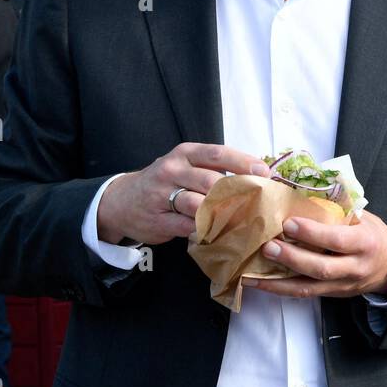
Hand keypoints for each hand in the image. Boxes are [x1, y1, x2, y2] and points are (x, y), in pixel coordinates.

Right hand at [97, 143, 270, 245]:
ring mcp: (162, 196)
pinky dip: (207, 231)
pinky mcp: (158, 220)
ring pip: (199, 205)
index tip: (264, 173)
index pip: (217, 154)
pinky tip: (221, 233)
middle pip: (211, 181)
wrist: (121, 201)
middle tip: (259, 203)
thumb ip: (214, 169)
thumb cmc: (166, 181)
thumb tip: (257, 177)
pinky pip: (188, 226)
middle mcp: (172, 170)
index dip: (243, 162)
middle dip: (237, 194)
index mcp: (185, 154)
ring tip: (244, 221)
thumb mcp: (186, 166)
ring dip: (224, 215)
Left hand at [245, 210, 386, 299]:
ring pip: (308, 288)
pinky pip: (303, 294)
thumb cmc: (371, 234)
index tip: (289, 223)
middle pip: (321, 268)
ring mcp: (341, 285)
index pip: (336, 240)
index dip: (312, 233)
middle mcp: (354, 267)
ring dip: (278, 281)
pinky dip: (279, 289)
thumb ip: (338, 209)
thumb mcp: (363, 217)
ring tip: (253, 272)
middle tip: (268, 246)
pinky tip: (259, 283)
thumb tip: (303, 188)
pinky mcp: (330, 294)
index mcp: (364, 242)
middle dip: (292, 258)